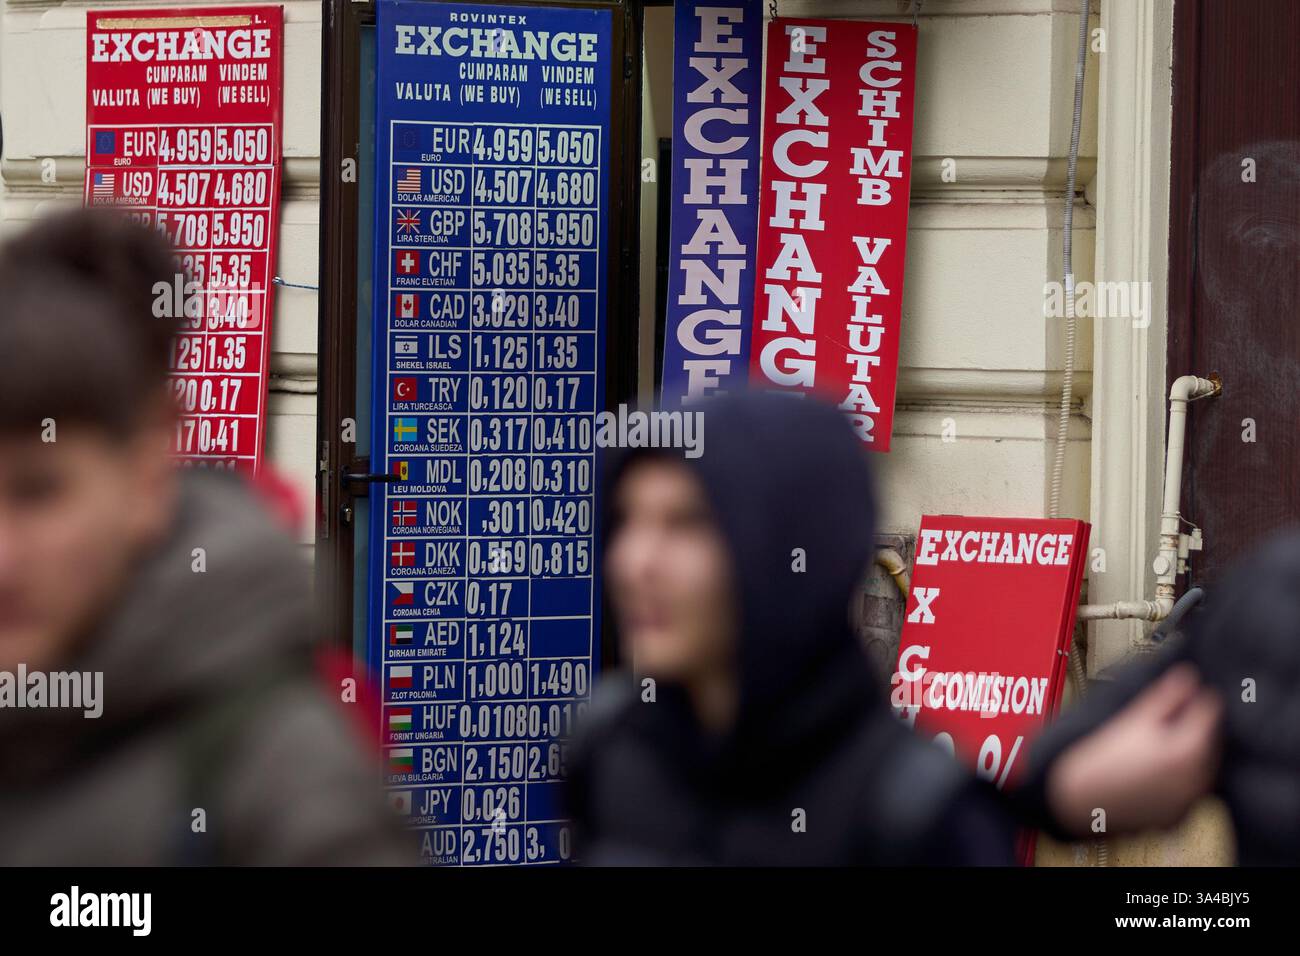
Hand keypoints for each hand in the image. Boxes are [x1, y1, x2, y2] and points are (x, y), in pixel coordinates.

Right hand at [1047, 663, 1221, 837]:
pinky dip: (1179, 779)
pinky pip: (1188, 791)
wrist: (1078, 800)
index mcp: (1189, 750)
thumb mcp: (1133, 718)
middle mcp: (1195, 778)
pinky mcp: (1176, 817)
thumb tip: (1186, 675)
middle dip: (1195, 726)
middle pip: (1211, 741)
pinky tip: (1156, 771)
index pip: (1210, 712)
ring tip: (1161, 743)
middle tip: (1172, 715)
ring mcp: (1187, 800)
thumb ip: (1166, 696)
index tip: (1189, 691)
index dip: (1198, 697)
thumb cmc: (1100, 761)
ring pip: (1202, 767)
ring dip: (1190, 753)